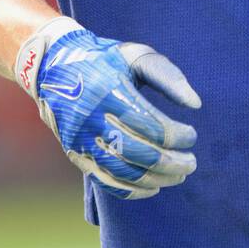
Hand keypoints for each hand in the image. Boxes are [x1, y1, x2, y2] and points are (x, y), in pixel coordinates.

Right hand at [15, 19, 199, 199]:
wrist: (52, 66)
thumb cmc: (104, 60)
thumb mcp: (136, 56)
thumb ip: (169, 77)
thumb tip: (195, 104)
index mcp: (109, 91)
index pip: (150, 125)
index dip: (177, 136)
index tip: (192, 136)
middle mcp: (92, 118)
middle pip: (138, 153)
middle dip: (171, 163)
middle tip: (192, 163)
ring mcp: (81, 140)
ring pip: (122, 172)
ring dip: (156, 179)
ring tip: (179, 176)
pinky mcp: (75, 154)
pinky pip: (104, 181)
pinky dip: (132, 191)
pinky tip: (153, 188)